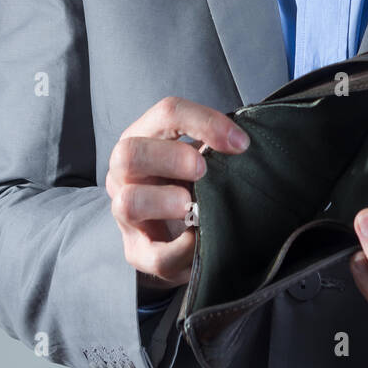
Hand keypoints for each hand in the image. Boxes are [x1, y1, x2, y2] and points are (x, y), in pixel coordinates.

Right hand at [105, 96, 249, 291]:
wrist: (181, 233)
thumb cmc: (196, 181)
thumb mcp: (202, 153)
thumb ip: (216, 143)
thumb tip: (242, 142)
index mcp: (144, 137)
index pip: (167, 112)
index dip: (205, 122)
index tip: (240, 143)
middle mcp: (124, 174)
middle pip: (129, 154)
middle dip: (172, 158)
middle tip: (204, 169)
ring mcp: (125, 215)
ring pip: (129, 203)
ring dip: (166, 201)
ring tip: (193, 206)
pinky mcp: (138, 253)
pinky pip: (155, 255)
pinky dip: (182, 248)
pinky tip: (200, 239)